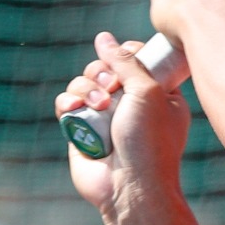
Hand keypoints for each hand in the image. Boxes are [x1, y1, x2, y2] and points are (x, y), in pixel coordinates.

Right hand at [55, 32, 191, 212]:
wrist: (131, 187)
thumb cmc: (149, 141)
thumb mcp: (147, 92)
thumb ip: (125, 61)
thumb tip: (103, 37)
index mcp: (158, 94)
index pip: (137, 59)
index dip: (127, 54)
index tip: (126, 58)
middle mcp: (131, 104)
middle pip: (106, 68)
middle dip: (103, 71)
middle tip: (112, 87)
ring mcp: (104, 118)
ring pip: (83, 83)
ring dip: (86, 87)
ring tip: (98, 104)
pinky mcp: (80, 131)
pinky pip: (67, 103)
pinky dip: (67, 101)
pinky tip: (73, 108)